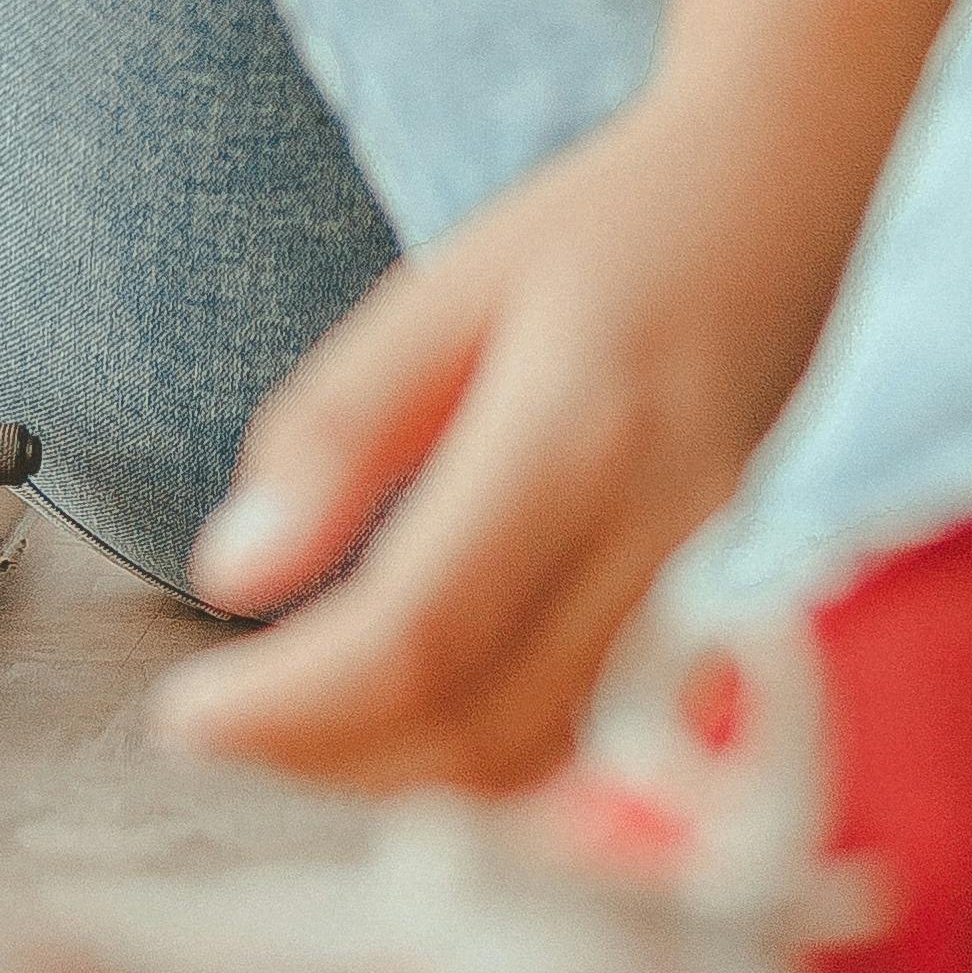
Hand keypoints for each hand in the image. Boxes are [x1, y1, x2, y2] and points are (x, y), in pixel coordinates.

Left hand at [153, 101, 835, 797]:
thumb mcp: (443, 289)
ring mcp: (704, 587)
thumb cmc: (604, 231)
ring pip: (537, 756)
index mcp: (579, 435)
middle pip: (475, 724)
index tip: (186, 714)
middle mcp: (659, 534)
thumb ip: (337, 431)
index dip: (293, 706)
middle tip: (215, 726)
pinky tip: (399, 715)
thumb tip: (231, 575)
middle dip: (323, 756)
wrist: (785, 199)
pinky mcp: (715, 615)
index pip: (422, 633)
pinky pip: (589, 739)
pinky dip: (479, 758)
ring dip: (395, 773)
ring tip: (288, 725)